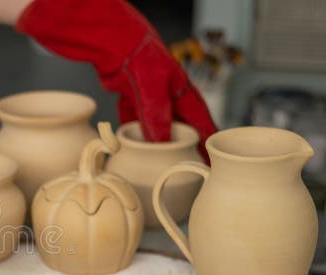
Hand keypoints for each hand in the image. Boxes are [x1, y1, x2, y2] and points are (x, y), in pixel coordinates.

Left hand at [16, 0, 215, 162]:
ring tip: (159, 169)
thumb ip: (157, 117)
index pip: (205, 128)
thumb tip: (161, 145)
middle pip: (183, 133)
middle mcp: (171, 101)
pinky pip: (133, 123)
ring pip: (157, 131)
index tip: (215, 168)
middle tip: (188, 176)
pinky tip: (128, 148)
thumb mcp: (153, 91)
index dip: (211, 148)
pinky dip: (131, 135)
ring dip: (156, 147)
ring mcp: (151, 102)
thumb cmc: (141, 58)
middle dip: (186, 153)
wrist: (115, 41)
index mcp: (185, 97)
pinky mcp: (132, 101)